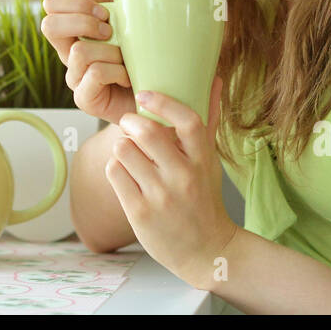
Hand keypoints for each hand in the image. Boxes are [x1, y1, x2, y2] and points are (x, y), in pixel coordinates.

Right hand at [40, 0, 136, 123]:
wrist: (154, 100)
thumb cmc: (143, 61)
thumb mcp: (128, 26)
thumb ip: (111, 6)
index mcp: (74, 32)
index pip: (52, 4)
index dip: (75, 0)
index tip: (104, 9)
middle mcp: (68, 54)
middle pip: (49, 26)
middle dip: (83, 21)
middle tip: (109, 30)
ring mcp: (74, 78)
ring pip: (79, 50)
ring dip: (110, 51)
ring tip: (126, 59)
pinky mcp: (84, 99)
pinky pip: (94, 73)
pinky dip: (117, 71)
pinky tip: (128, 77)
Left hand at [104, 73, 237, 290]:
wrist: (206, 250)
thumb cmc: (204, 198)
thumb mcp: (210, 161)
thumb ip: (208, 120)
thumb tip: (216, 78)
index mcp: (203, 160)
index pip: (188, 121)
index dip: (164, 102)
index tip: (145, 94)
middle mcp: (183, 177)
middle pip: (147, 133)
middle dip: (131, 122)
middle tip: (130, 124)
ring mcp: (160, 196)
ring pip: (123, 150)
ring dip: (121, 147)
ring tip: (130, 154)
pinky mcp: (139, 212)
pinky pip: (114, 173)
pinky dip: (116, 168)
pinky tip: (126, 173)